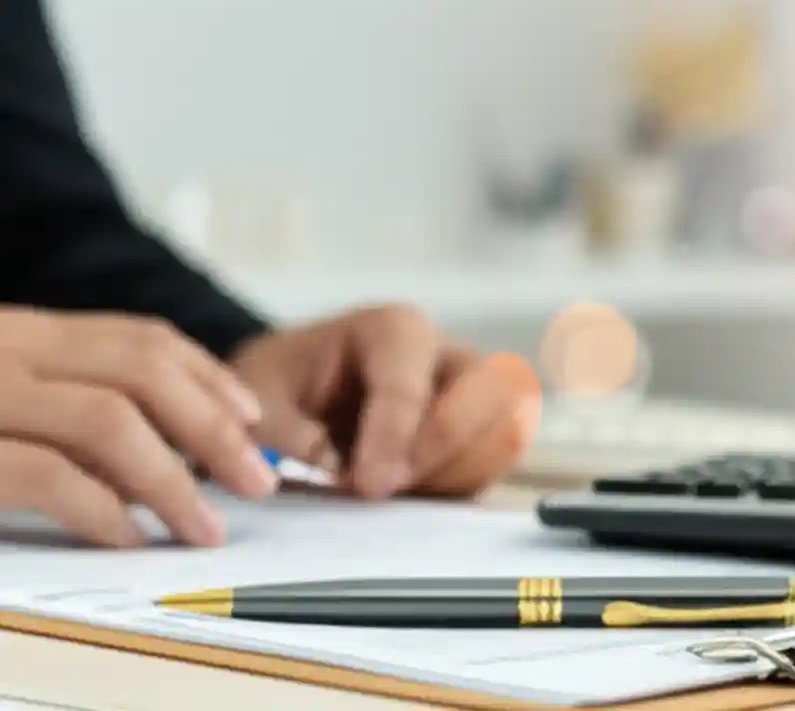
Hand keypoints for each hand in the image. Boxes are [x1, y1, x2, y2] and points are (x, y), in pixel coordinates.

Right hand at [0, 307, 276, 547]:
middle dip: (214, 430)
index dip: (209, 379)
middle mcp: (4, 351)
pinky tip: (131, 540)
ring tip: (206, 531)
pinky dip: (102, 510)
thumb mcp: (8, 406)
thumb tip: (166, 468)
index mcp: (21, 336)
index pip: (138, 340)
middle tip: (259, 482)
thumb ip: (73, 420)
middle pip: (141, 372)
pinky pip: (49, 476)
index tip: (253, 419)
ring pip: (108, 420)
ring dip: (173, 481)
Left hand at [229, 305, 540, 499]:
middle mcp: (446, 352)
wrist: (296, 386)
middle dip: (439, 453)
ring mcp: (472, 390)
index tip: (367, 488)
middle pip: (486, 398)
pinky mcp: (480, 427)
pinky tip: (417, 494)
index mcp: (394, 329)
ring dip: (457, 473)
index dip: (391, 443)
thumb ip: (293, 434)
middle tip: (386, 489)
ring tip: (398, 493)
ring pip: (505, 430)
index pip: (410, 388)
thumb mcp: (261, 401)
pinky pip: (500, 460)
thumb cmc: (280, 385)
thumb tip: (344, 471)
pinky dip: (467, 484)